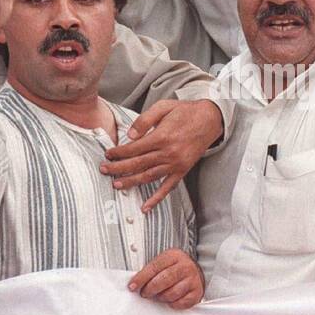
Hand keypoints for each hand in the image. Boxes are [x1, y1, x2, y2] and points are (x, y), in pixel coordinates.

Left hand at [101, 98, 222, 211]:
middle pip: (138, 164)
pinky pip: (167, 187)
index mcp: (161, 136)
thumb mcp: (163, 107)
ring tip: (117, 185)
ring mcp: (175, 164)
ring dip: (131, 182)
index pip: (133, 148)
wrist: (210, 119)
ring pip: (149, 177)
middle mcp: (168, 153)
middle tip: (104, 170)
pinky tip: (145, 207)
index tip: (108, 154)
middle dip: (118, 168)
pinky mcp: (182, 170)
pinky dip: (156, 198)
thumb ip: (144, 120)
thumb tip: (129, 136)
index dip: (118, 152)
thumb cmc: (184, 112)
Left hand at [128, 248, 204, 308]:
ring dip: (161, 297)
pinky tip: (170, 299)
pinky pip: (181, 302)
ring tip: (158, 295)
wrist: (194, 271)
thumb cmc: (175, 267)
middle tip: (144, 293)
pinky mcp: (197, 292)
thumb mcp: (164, 262)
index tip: (133, 286)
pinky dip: (172, 303)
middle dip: (150, 289)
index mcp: (174, 256)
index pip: (155, 267)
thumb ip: (151, 270)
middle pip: (164, 280)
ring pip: (172, 293)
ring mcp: (193, 279)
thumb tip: (135, 282)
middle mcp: (185, 266)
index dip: (141, 278)